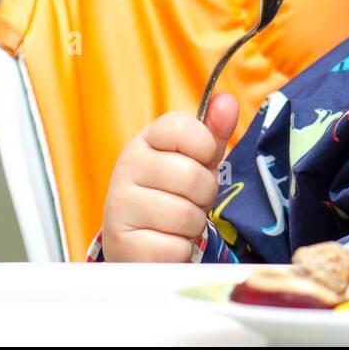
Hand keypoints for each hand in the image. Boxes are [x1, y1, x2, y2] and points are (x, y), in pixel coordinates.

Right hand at [101, 93, 239, 262]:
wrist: (139, 242)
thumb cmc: (173, 194)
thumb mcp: (197, 160)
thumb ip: (213, 132)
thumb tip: (228, 100)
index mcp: (145, 141)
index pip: (185, 128)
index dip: (205, 147)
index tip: (199, 159)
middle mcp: (126, 169)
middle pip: (193, 176)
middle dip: (204, 194)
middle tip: (189, 199)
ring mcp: (121, 207)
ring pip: (187, 215)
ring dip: (193, 224)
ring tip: (176, 222)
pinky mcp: (124, 245)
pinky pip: (176, 246)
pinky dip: (181, 249)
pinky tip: (166, 242)